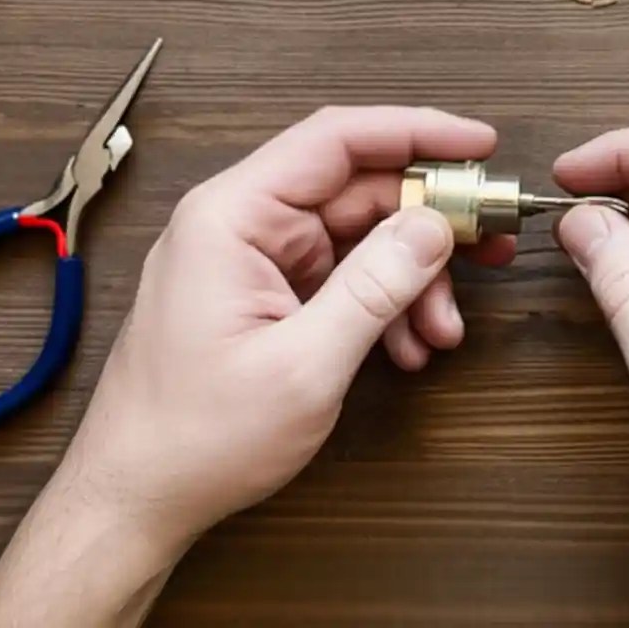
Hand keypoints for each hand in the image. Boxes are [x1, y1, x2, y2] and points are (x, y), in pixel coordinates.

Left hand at [77, 106, 513, 540]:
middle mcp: (241, 226)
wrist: (138, 497)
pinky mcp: (263, 296)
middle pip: (358, 191)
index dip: (417, 132)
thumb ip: (374, 287)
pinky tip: (407, 348)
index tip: (480, 144)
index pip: (336, 141)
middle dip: (429, 222)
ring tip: (442, 331)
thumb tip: (433, 226)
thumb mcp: (304, 365)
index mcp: (233, 217)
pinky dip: (382, 308)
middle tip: (490, 244)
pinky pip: (340, 280)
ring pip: (358, 241)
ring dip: (410, 280)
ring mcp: (252, 262)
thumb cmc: (194, 437)